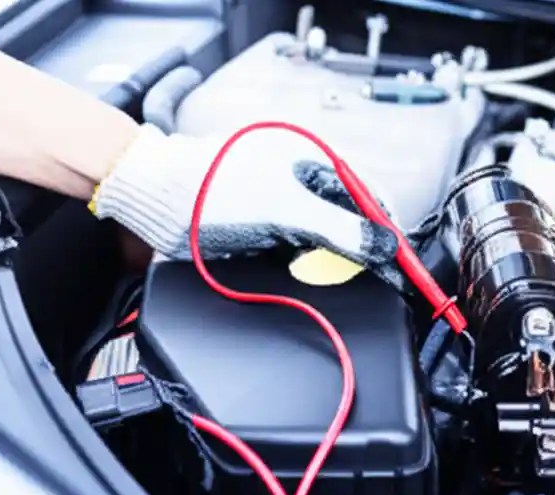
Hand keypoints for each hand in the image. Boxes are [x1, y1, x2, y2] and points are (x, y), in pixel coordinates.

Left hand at [91, 125, 408, 289]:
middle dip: (358, 249)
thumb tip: (382, 247)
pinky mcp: (261, 222)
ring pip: (323, 236)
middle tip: (372, 279)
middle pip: (348, 218)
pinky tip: (300, 272)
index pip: (367, 196)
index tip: (398, 265)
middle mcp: (299, 175)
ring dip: (329, 259)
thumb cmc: (212, 193)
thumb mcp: (286, 211)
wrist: (156, 202)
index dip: (385, 232)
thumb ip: (339, 229)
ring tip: (330, 275)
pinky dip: (304, 263)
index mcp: (311, 157)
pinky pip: (297, 246)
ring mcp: (279, 200)